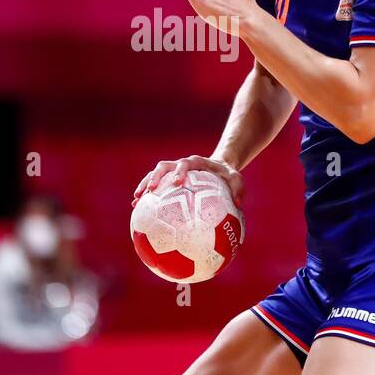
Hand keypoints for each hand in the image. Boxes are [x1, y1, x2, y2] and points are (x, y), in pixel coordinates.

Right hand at [131, 155, 245, 208]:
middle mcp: (180, 166)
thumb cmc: (227, 176)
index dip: (179, 171)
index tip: (176, 182)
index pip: (185, 163)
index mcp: (195, 163)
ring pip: (154, 176)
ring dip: (144, 186)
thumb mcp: (236, 179)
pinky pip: (155, 188)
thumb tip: (239, 203)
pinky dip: (146, 197)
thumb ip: (239, 188)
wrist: (218, 169)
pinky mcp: (168, 181)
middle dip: (154, 178)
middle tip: (150, 191)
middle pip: (163, 167)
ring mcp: (172, 173)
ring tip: (135, 201)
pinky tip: (138, 211)